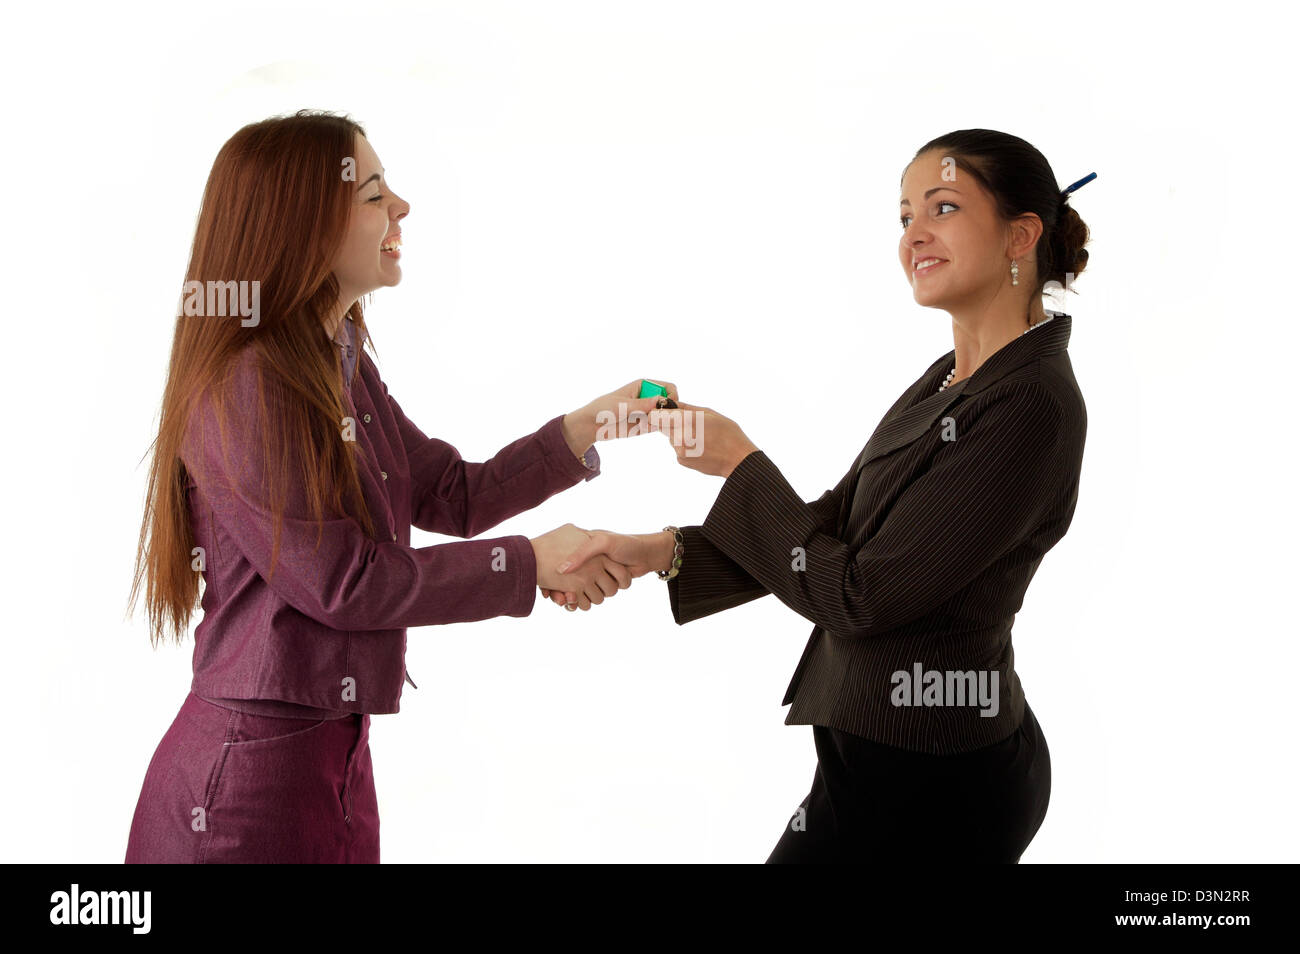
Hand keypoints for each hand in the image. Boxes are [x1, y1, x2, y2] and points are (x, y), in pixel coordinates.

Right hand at [532, 523, 633, 610]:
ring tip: (564, 600)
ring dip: (572, 597)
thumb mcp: (602, 543)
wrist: (646, 554)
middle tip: (556, 598)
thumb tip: (562, 570)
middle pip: (565, 581)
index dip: (551, 579)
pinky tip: (574, 602)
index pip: (558, 566)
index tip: (547, 591)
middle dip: (560, 591)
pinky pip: (588, 597)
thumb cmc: (625, 544)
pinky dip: (582, 600)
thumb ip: (582, 553)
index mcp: (581, 549)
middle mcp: (585, 563)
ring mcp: (593, 574)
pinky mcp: (602, 584)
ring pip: (576, 592)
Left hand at [561, 379, 680, 455]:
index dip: (672, 395)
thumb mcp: (622, 405)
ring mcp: (649, 412)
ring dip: (669, 422)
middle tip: (665, 421)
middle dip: (673, 411)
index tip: (667, 406)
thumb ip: (641, 404)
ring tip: (661, 429)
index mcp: (644, 385)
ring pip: (668, 416)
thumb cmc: (603, 408)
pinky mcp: (647, 426)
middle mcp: (649, 398)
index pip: (667, 387)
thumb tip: (661, 401)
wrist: (593, 426)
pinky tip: (660, 433)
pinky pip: (661, 427)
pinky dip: (664, 430)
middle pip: (671, 402)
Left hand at [649, 402, 759, 477]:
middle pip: (663, 426)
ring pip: (671, 437)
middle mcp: (678, 436)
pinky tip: (700, 447)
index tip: (663, 411)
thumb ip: (687, 408)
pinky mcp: (681, 460)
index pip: (657, 415)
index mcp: (685, 420)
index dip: (658, 412)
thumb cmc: (727, 433)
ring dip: (680, 435)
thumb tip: (672, 404)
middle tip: (689, 423)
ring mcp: (679, 450)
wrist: (736, 459)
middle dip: (671, 423)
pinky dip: (685, 446)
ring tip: (700, 437)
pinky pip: (677, 449)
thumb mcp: (709, 414)